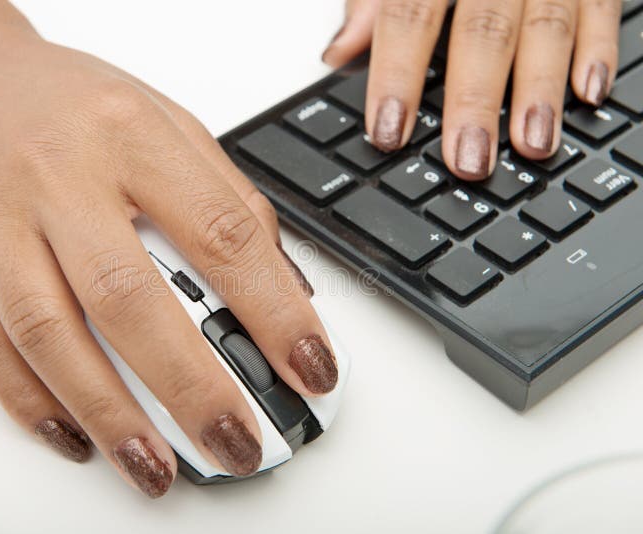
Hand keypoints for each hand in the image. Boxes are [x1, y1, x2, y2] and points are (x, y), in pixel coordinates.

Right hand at [0, 0, 334, 497]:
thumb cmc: (70, 101)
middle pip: (130, 299)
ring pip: (49, 335)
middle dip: (192, 388)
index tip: (310, 368)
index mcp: (131, 137)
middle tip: (237, 441)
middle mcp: (59, 177)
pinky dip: (30, 401)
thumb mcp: (166, 121)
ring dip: (108, 414)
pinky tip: (76, 436)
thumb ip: (226, 198)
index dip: (275, 312)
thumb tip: (283, 286)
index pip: (221, 234)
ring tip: (155, 466)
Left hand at [322, 0, 621, 179]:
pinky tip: (587, 94)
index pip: (407, 17)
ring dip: (539, 89)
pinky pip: (600, 6)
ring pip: (545, 24)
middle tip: (468, 159)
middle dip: (474, 100)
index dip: (396, 75)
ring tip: (532, 144)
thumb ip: (371, 3)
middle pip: (481, 30)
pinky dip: (597, 50)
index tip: (388, 130)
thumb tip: (338, 53)